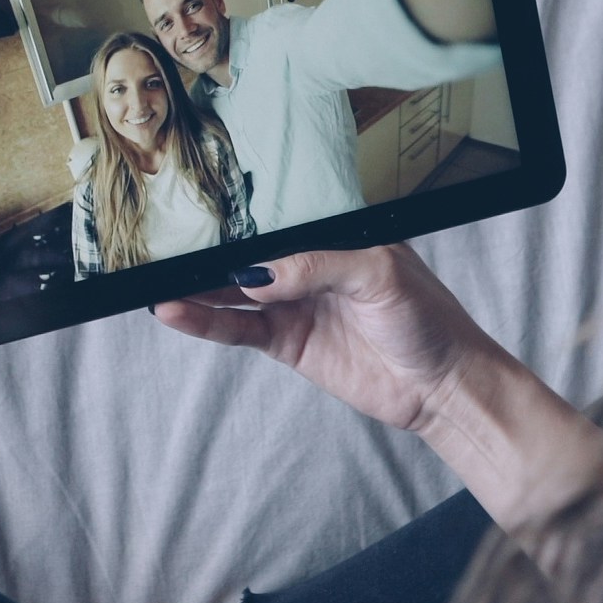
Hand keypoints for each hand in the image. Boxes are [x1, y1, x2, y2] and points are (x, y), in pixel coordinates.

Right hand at [150, 245, 487, 433]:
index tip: (197, 216)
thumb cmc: (430, 319)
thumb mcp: (379, 275)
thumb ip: (317, 265)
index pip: (277, 223)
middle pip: (247, 257)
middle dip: (206, 255)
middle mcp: (309, 268)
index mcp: (334, 237)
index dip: (239, 220)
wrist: (444, 386)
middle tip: (162, 252)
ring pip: (234, 294)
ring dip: (198, 291)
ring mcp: (295, 306)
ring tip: (158, 287)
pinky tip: (179, 314)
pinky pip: (239, 329)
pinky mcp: (288, 343)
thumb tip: (258, 273)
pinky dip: (207, 323)